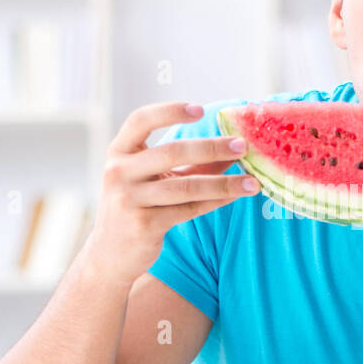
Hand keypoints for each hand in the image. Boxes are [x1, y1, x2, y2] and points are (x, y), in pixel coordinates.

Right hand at [93, 101, 259, 285]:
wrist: (110, 254)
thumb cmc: (137, 206)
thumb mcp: (154, 178)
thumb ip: (188, 162)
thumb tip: (231, 147)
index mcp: (119, 152)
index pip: (140, 120)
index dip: (169, 111)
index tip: (201, 109)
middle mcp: (119, 172)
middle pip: (171, 152)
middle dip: (211, 147)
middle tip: (242, 145)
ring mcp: (129, 199)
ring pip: (186, 186)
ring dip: (224, 183)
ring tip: (252, 182)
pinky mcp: (144, 225)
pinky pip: (188, 209)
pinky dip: (215, 201)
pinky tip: (234, 196)